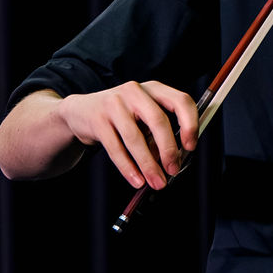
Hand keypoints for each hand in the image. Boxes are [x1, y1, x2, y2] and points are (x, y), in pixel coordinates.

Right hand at [59, 79, 198, 190]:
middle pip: (158, 120)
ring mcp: (114, 104)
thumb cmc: (122, 116)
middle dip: (168, 150)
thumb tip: (174, 160)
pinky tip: (137, 180)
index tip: (191, 147)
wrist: (81, 112)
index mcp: (154, 89)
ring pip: (135, 138)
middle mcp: (135, 92)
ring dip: (148, 165)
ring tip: (157, 182)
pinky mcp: (98, 120)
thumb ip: (160, 132)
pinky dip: (128, 168)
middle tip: (173, 170)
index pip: (180, 101)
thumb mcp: (144, 115)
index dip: (190, 124)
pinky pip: (115, 148)